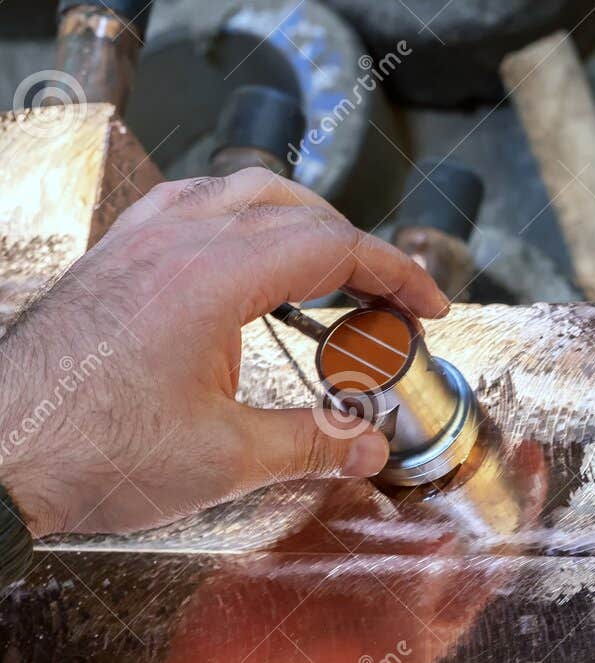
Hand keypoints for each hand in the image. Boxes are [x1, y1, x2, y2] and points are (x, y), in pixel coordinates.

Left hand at [0, 168, 450, 536]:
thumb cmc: (89, 450)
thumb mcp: (225, 459)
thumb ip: (311, 442)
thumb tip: (368, 446)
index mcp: (211, 275)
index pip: (331, 247)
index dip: (396, 274)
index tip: (429, 306)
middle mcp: (175, 240)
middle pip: (295, 209)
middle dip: (358, 249)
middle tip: (391, 302)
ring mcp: (139, 243)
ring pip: (242, 194)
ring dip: (302, 227)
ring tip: (334, 278)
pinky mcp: (116, 261)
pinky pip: (195, 209)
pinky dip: (246, 227)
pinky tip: (253, 269)